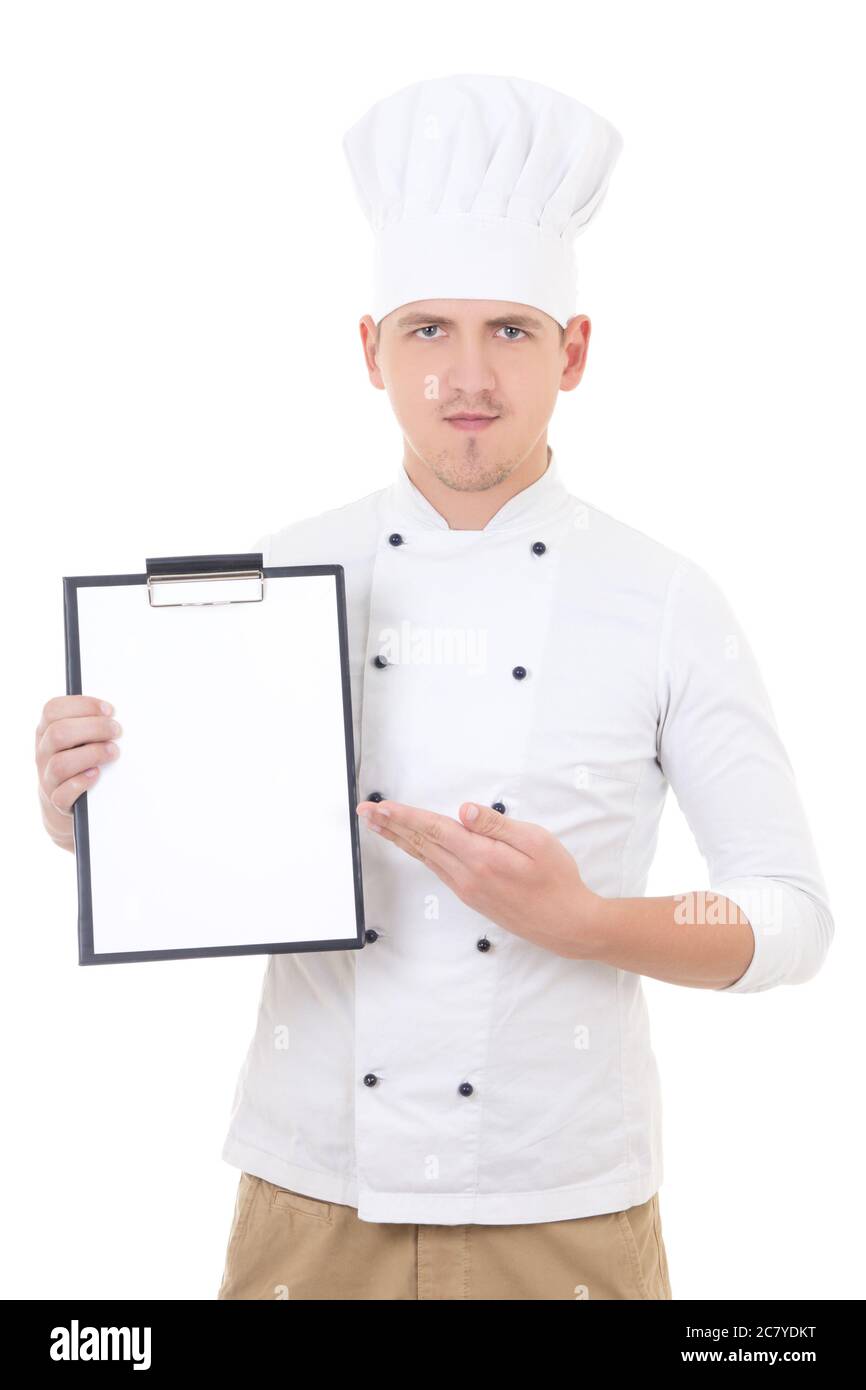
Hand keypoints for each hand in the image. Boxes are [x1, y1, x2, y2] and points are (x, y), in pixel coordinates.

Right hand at [35, 695, 122, 850]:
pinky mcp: (57, 801)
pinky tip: (98, 774)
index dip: (82, 705)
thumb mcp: (79, 738)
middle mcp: (44, 752)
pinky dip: (82, 782)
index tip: (109, 710)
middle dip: (93, 728)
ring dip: (92, 754)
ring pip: (60, 764)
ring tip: (114, 752)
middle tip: (117, 731)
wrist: (67, 800)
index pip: (53, 709)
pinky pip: (63, 793)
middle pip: (58, 733)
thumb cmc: (80, 760)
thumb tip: (118, 715)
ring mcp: (47, 778)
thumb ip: (90, 724)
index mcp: (46, 730)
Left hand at [356, 798, 601, 957]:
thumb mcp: (537, 842)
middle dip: (390, 825)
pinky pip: (437, 869)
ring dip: (400, 838)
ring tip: (378, 824)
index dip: (404, 816)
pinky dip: (419, 852)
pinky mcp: (471, 896)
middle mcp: (467, 876)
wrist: (566, 924)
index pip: (434, 830)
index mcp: (482, 858)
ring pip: (426, 857)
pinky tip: (412, 845)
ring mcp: (467, 888)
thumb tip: (464, 811)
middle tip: (363, 812)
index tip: (380, 807)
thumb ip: (497, 826)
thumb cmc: (557, 880)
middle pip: (421, 844)